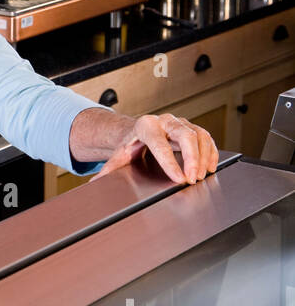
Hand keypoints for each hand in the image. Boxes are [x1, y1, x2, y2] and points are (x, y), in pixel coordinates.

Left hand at [93, 113, 218, 184]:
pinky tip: (211, 166)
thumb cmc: (130, 144)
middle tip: (193, 178)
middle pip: (185, 135)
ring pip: (199, 135)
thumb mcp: (119, 156)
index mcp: (145, 126)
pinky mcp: (191, 128)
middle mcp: (165, 121)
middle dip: (192, 158)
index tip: (179, 179)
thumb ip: (108, 170)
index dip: (170, 162)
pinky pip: (206, 137)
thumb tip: (94, 184)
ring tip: (202, 176)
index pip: (160, 144)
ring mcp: (180, 123)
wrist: (138, 131)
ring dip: (204, 157)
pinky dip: (211, 152)